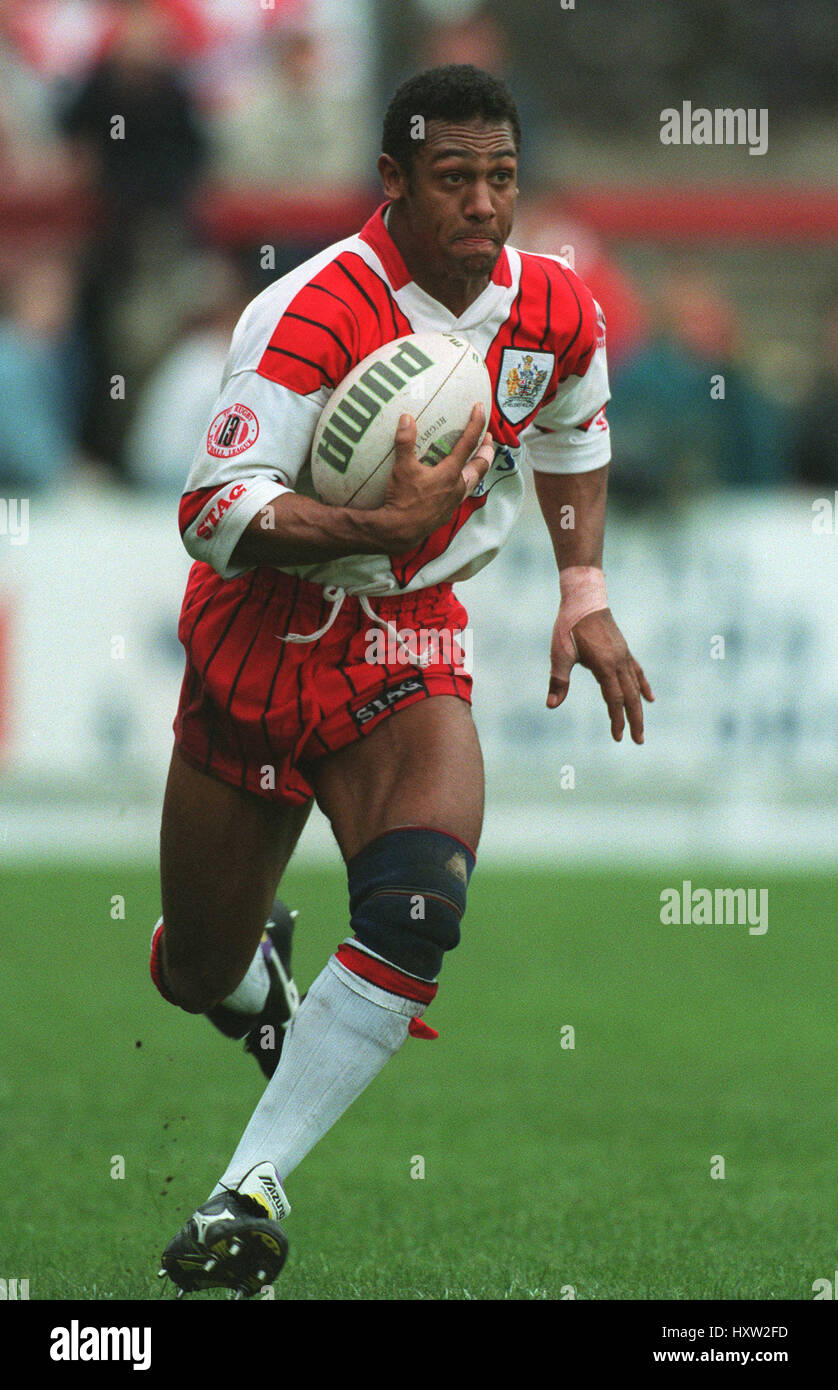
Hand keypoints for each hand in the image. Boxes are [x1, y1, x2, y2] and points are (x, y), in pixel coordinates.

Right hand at [372, 405, 493, 552]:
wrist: (400, 531)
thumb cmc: (402, 499)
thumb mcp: (401, 468)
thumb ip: (405, 442)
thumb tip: (407, 418)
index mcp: (450, 473)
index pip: (468, 443)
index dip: (476, 424)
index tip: (480, 408)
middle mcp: (457, 487)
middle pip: (481, 466)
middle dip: (486, 450)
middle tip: (488, 438)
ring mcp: (454, 501)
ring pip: (474, 482)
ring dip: (478, 469)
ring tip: (478, 461)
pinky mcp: (447, 512)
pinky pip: (462, 494)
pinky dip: (464, 484)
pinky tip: (455, 484)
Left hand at [547, 607, 653, 743]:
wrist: (584, 599)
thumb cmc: (569, 626)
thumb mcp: (560, 653)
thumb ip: (558, 680)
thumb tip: (551, 704)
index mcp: (604, 665)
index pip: (615, 699)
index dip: (617, 719)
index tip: (618, 737)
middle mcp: (619, 662)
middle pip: (631, 697)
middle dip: (635, 720)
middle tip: (638, 741)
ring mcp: (623, 656)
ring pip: (635, 687)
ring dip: (639, 708)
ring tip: (641, 727)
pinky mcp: (623, 650)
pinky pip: (637, 672)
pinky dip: (643, 686)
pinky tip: (649, 697)